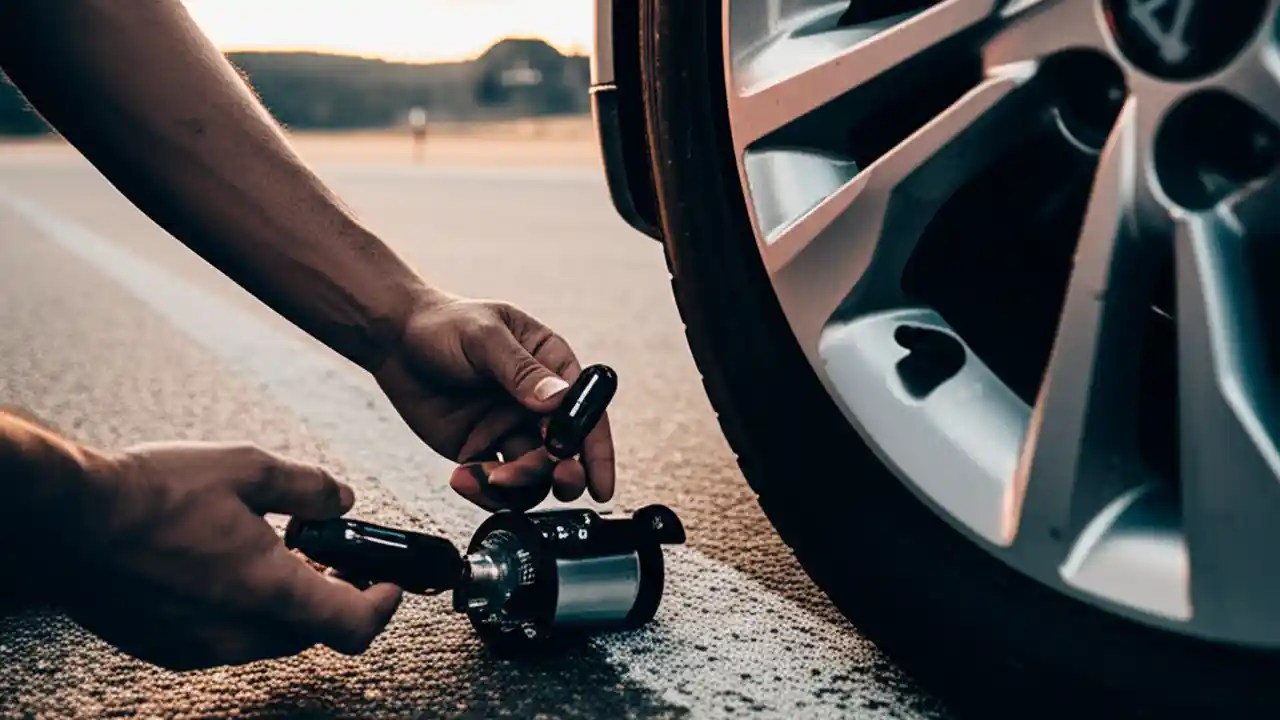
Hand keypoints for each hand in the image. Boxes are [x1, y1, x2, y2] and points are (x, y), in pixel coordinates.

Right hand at [46, 442, 401, 669]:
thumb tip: (344, 500)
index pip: (353, 626)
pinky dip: (243, 611)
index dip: (384, 607)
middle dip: (332, 597)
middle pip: (312, 631)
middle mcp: (238, 631)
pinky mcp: (166, 647)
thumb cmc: (152, 493)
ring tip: (276, 556)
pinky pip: (226, 639)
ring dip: (286, 604)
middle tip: (332, 560)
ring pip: (269, 638)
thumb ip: (309, 488)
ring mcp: (199, 646)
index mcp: (269, 590)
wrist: (67, 519)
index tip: (390, 585)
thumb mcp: (248, 468)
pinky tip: (226, 569)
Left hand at [374, 291, 614, 510]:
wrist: (393, 339)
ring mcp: (510, 427)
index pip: (585, 412)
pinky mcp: (481, 448)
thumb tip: (557, 398)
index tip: (596, 482)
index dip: (596, 450)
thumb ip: (519, 369)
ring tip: (486, 477)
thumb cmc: (443, 324)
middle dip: (559, 472)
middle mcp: (536, 402)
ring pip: (533, 475)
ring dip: (518, 485)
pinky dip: (486, 491)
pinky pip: (497, 483)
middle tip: (549, 480)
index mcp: (552, 366)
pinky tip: (463, 478)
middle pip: (565, 451)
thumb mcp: (484, 338)